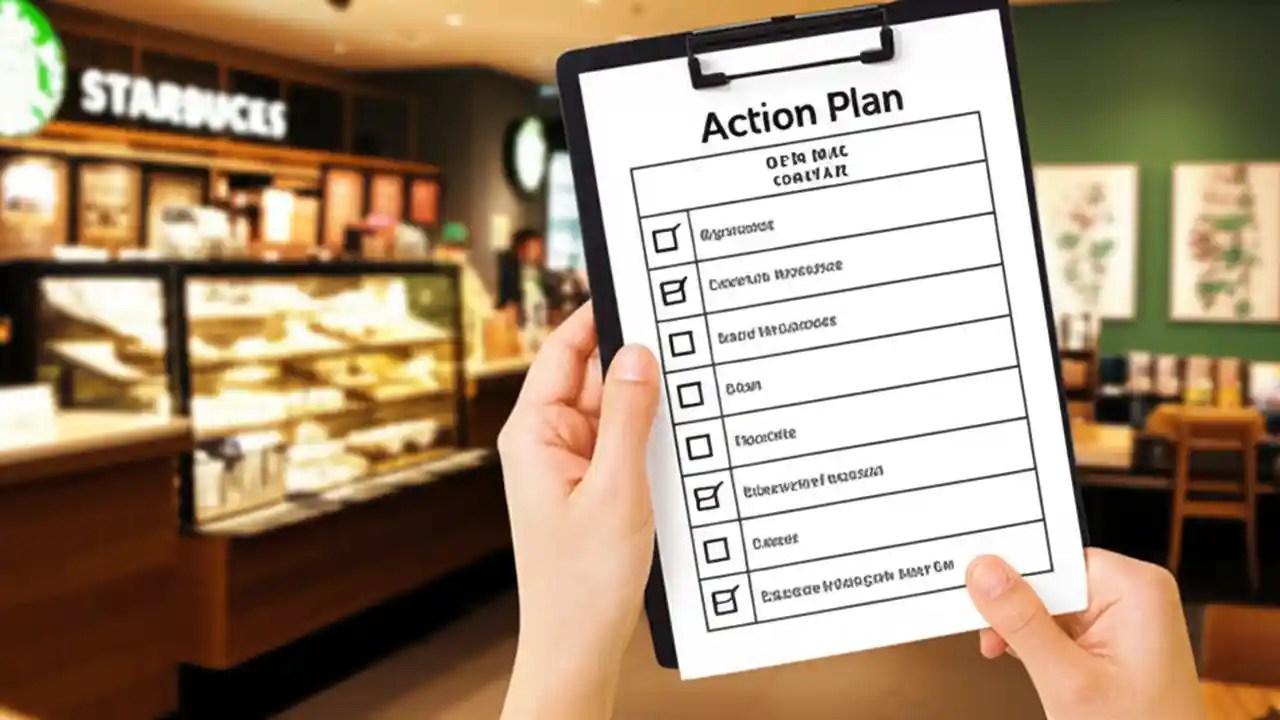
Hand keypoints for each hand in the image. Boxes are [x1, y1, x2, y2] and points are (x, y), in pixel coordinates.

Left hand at [499, 303, 659, 719]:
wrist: (577, 648)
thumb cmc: (583, 580)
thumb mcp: (616, 490)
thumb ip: (627, 416)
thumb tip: (636, 351)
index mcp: (534, 432)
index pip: (565, 349)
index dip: (599, 311)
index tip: (640, 282)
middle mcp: (550, 440)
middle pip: (596, 374)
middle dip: (637, 356)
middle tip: (689, 331)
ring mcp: (574, 464)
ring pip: (617, 409)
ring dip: (650, 400)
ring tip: (697, 382)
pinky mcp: (596, 487)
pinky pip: (626, 442)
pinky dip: (653, 434)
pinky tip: (687, 431)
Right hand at [966, 549, 1206, 719]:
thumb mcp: (1068, 682)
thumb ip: (1022, 622)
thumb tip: (983, 570)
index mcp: (1135, 588)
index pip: (1053, 556)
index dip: (1010, 577)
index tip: (973, 596)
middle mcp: (1134, 593)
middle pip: (1049, 578)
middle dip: (1016, 611)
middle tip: (992, 639)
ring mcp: (1126, 616)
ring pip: (1049, 603)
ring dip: (1025, 631)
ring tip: (1022, 663)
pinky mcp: (1116, 637)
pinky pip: (1062, 623)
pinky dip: (1039, 644)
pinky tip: (1033, 666)